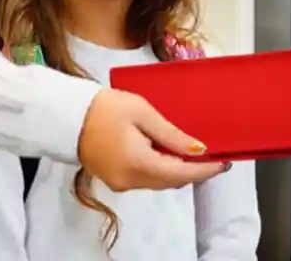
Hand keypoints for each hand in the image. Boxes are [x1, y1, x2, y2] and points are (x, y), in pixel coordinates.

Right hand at [77, 89, 225, 191]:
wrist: (66, 115)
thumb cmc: (104, 107)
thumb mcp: (142, 112)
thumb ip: (171, 134)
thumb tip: (198, 150)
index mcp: (139, 163)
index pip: (181, 173)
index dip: (205, 170)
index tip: (223, 164)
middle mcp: (130, 180)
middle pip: (171, 181)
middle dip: (194, 172)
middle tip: (213, 158)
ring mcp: (121, 182)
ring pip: (159, 182)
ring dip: (177, 171)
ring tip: (193, 155)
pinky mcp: (114, 179)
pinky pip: (145, 179)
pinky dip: (160, 170)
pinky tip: (168, 155)